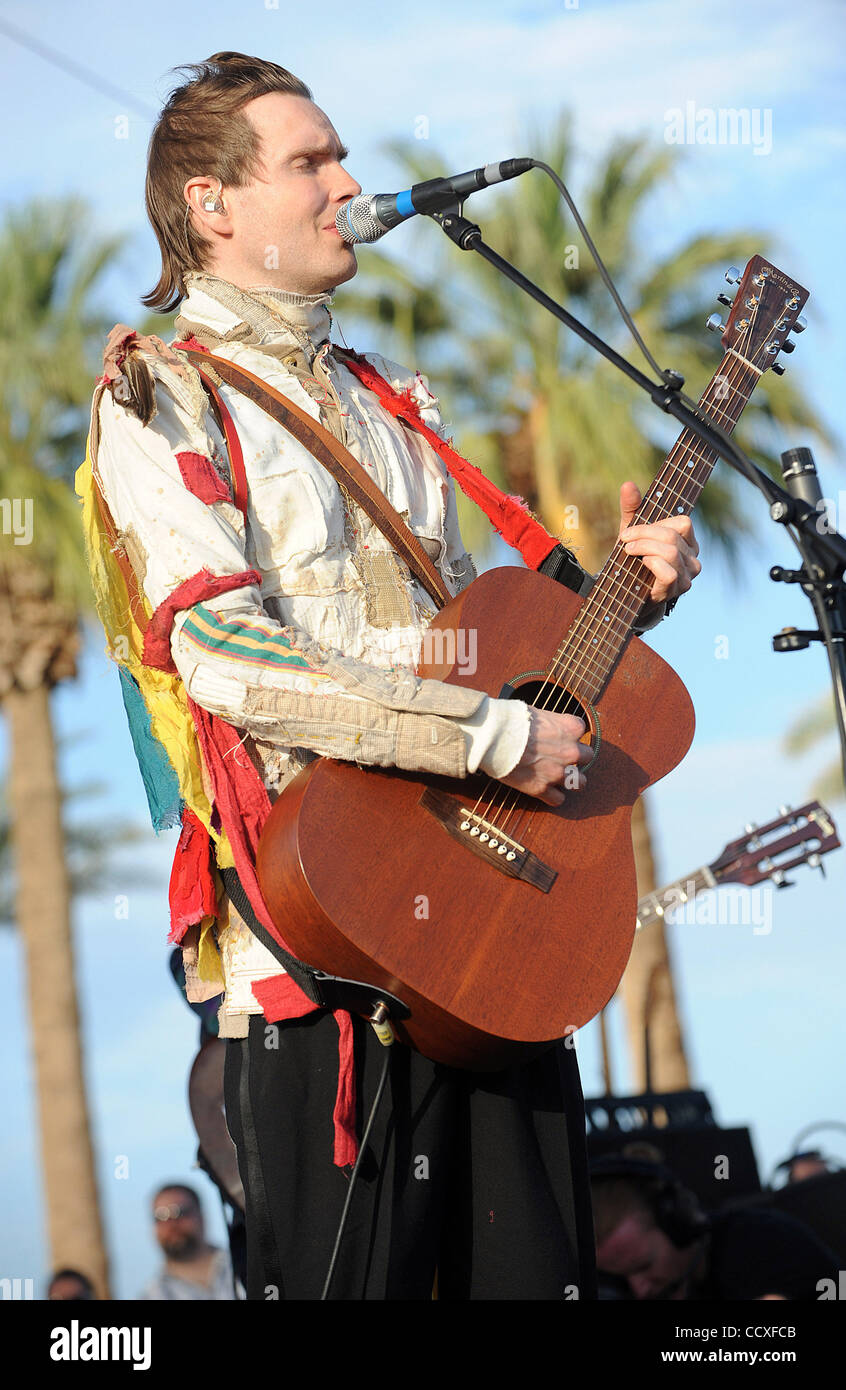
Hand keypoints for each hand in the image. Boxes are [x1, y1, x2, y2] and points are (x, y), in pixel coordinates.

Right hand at [499, 707, 591, 806]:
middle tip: (560, 756)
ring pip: (580, 783)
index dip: (569, 733)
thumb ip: (549, 722)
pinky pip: (558, 799)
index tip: (559, 735)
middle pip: (587, 757)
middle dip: (576, 757)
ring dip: (571, 780)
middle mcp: (570, 751)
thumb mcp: (536, 712)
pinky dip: (552, 796)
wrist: (493, 737)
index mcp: (570, 728)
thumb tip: (545, 727)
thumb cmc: (511, 720)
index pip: (581, 729)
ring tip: (558, 777)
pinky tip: (544, 789)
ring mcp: (557, 772)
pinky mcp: (542, 788)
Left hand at [617, 480, 700, 604]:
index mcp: (688, 539)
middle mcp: (693, 556)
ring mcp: (689, 574)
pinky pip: (669, 573)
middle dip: (643, 535)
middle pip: (673, 536)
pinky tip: (641, 566)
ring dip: (644, 549)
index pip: (683, 522)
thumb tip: (628, 484)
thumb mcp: (631, 531)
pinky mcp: (679, 589)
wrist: (626, 591)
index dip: (654, 525)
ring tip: (629, 552)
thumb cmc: (633, 558)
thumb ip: (631, 507)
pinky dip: (651, 565)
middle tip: (624, 541)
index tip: (630, 532)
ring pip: (670, 552)